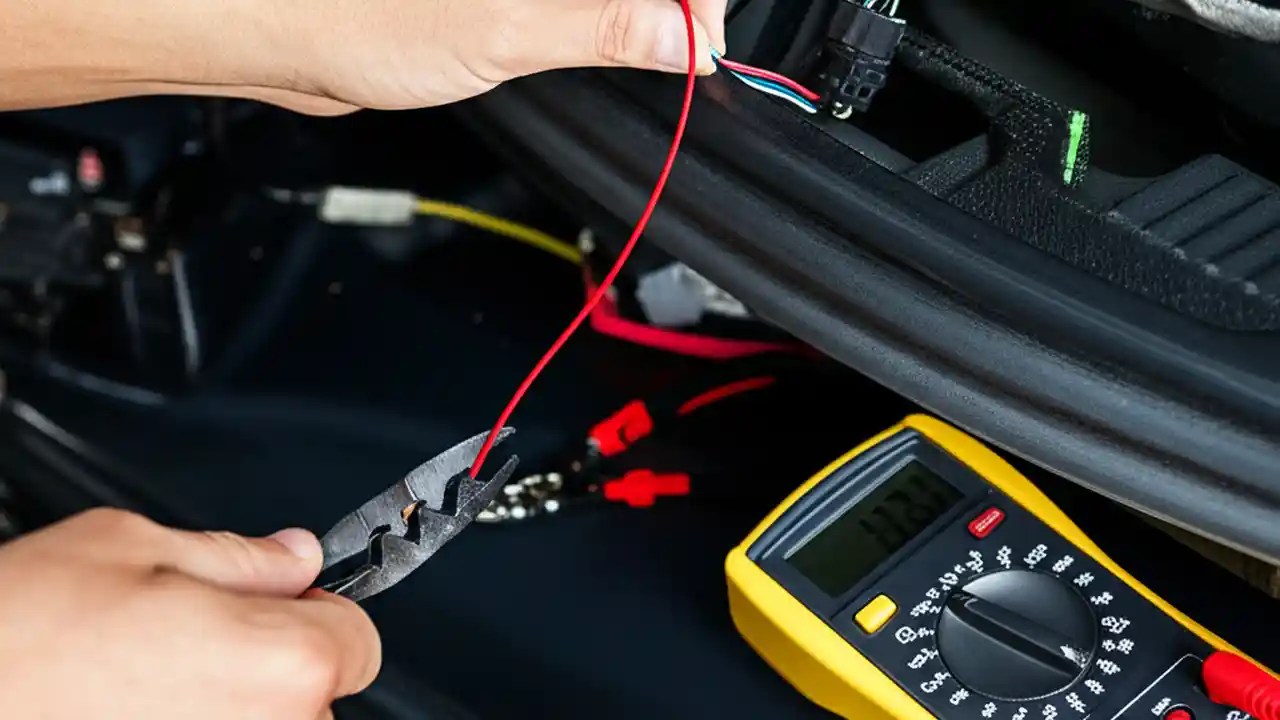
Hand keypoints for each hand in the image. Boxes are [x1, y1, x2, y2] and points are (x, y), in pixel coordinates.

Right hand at [0, 508, 380, 719]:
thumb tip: (294, 557)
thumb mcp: (132, 549)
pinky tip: (133, 710)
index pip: (359, 639)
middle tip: (190, 636)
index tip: (278, 602)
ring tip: (146, 679)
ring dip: (230, 705)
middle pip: (316, 694)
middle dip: (270, 659)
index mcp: (281, 666)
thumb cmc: (16, 640)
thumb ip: (238, 557)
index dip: (316, 611)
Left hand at [261, 0, 729, 113]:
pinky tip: (605, 44)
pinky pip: (568, 3)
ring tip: (655, 47)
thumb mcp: (507, 32)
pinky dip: (596, 21)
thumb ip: (606, 28)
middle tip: (684, 52)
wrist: (277, 28)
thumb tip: (686, 37)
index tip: (701, 39)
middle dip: (668, 10)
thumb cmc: (358, 15)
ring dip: (634, 18)